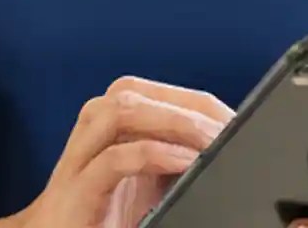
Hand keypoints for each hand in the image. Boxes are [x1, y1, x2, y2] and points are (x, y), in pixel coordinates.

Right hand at [6, 76, 233, 227]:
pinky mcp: (75, 194)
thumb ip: (170, 162)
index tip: (233, 118)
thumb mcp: (146, 188)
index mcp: (102, 133)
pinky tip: (186, 163)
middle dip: (183, 104)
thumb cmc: (105, 222)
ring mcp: (77, 164)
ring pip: (117, 112)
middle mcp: (86, 139)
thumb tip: (223, 145)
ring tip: (209, 140)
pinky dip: (155, 154)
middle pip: (129, 92)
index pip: (147, 94)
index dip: (193, 102)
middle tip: (226, 127)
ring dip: (170, 120)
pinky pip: (113, 160)